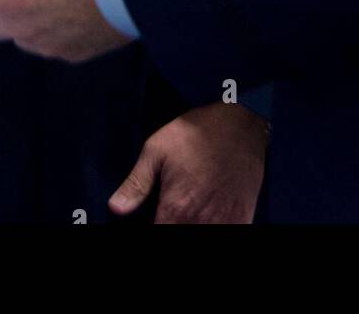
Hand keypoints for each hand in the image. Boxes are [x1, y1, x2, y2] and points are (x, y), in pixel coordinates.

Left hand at [109, 102, 268, 223]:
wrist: (241, 121)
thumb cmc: (197, 132)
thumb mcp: (158, 148)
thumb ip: (137, 183)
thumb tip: (115, 208)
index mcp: (175, 209)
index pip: (158, 235)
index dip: (154, 228)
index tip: (154, 218)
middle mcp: (200, 222)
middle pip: (180, 237)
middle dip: (171, 225)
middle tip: (169, 213)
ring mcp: (224, 222)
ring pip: (203, 238)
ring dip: (193, 227)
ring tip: (187, 212)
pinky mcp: (243, 217)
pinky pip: (230, 234)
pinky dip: (217, 228)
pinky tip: (210, 217)